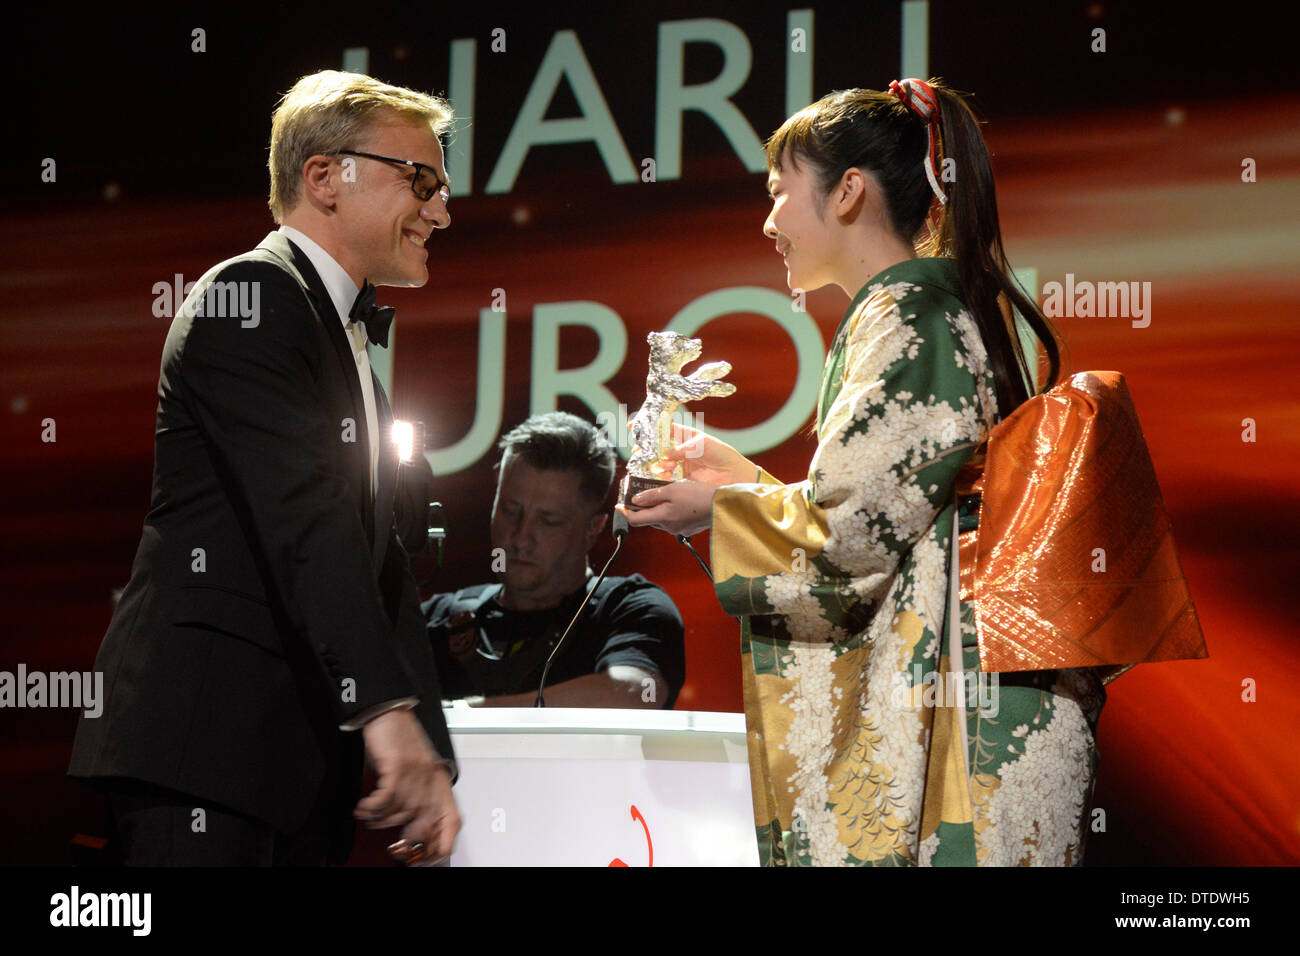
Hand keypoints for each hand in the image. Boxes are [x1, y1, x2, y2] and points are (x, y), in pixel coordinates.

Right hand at [357, 709, 460, 862]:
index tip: (429, 857)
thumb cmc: (402, 741)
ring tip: (370, 817)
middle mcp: (431, 778)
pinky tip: (363, 808)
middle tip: (394, 847)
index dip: (444, 843)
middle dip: (408, 840)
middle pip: (426, 823)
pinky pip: (385, 798)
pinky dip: (371, 808)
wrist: (389, 712)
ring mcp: (415, 772)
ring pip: (401, 812)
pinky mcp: (397, 765)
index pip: (453, 820)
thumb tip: (415, 831)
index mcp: (440, 781)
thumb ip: (420, 797)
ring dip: (381, 820)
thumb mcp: (418, 770)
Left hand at [618, 479, 715, 536]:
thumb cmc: (698, 496)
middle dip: (641, 508)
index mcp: (662, 518)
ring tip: (662, 494)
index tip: (618, 506)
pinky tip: (678, 501)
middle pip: (648, 519)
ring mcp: (680, 529)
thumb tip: (635, 500)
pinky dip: (670, 512)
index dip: (624, 513)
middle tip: (640, 494)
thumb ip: (652, 495)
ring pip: (661, 520)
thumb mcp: (672, 490)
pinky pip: (673, 521)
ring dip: (657, 509)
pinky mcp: (689, 528)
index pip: (636, 520)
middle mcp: (669, 527)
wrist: (723, 506)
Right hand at [657, 423, 757, 487]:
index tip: (644, 428)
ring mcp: (685, 465)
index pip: (671, 431)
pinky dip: (665, 477)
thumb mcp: (704, 444)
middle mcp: (685, 451)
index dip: (659, 429)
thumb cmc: (723, 454)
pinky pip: (670, 477)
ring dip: (661, 465)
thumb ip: (684, 448)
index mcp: (690, 438)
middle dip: (657, 452)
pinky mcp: (686, 478)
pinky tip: (665, 476)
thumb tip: (666, 454)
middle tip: (654, 455)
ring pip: (665, 464)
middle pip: (665, 450)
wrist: (735, 475)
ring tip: (665, 467)